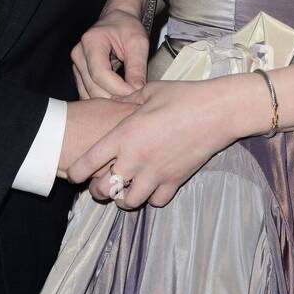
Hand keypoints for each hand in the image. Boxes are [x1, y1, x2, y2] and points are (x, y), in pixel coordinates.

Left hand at [67, 77, 248, 209]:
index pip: (88, 162)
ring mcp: (156, 173)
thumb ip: (127, 100)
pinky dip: (151, 198)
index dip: (76, 172)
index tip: (75, 173)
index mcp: (124, 134)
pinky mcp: (175, 181)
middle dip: (98, 190)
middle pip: (104, 189)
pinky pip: (156, 201)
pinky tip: (152, 186)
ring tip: (125, 190)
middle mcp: (136, 158)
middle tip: (100, 185)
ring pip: (129, 202)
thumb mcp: (149, 92)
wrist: (217, 111)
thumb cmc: (184, 96)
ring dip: (123, 198)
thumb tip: (115, 102)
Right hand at [70, 8, 149, 98]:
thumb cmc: (127, 27)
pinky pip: (88, 94)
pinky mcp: (80, 74)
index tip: (136, 93)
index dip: (118, 88)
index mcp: (91, 41)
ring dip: (109, 102)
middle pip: (93, 87)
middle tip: (135, 102)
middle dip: (115, 97)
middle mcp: (79, 54)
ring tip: (127, 103)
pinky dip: (103, 100)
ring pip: (89, 94)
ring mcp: (77, 65)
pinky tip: (118, 101)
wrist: (117, 20)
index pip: (100, 73)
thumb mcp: (138, 42)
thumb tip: (137, 90)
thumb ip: (137, 67)